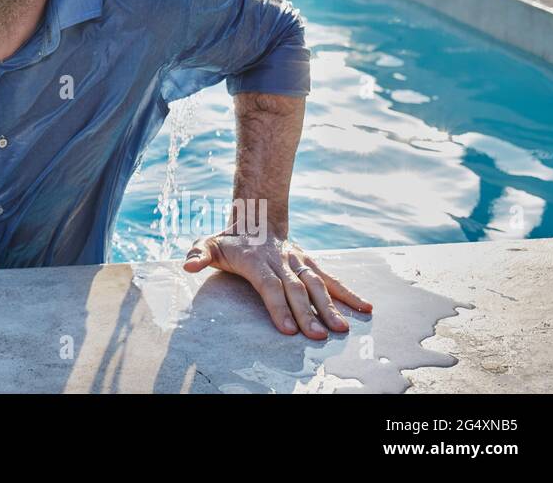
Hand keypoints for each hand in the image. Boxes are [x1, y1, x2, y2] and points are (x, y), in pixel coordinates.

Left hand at [183, 233, 371, 338]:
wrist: (255, 217)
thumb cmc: (228, 240)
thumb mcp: (207, 244)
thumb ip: (197, 255)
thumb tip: (187, 266)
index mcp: (256, 260)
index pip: (269, 285)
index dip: (278, 306)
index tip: (287, 330)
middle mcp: (280, 260)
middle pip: (296, 288)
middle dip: (308, 314)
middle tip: (318, 337)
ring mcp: (298, 260)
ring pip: (317, 283)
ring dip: (331, 306)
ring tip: (343, 328)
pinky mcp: (309, 263)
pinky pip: (331, 278)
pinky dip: (348, 293)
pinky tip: (365, 308)